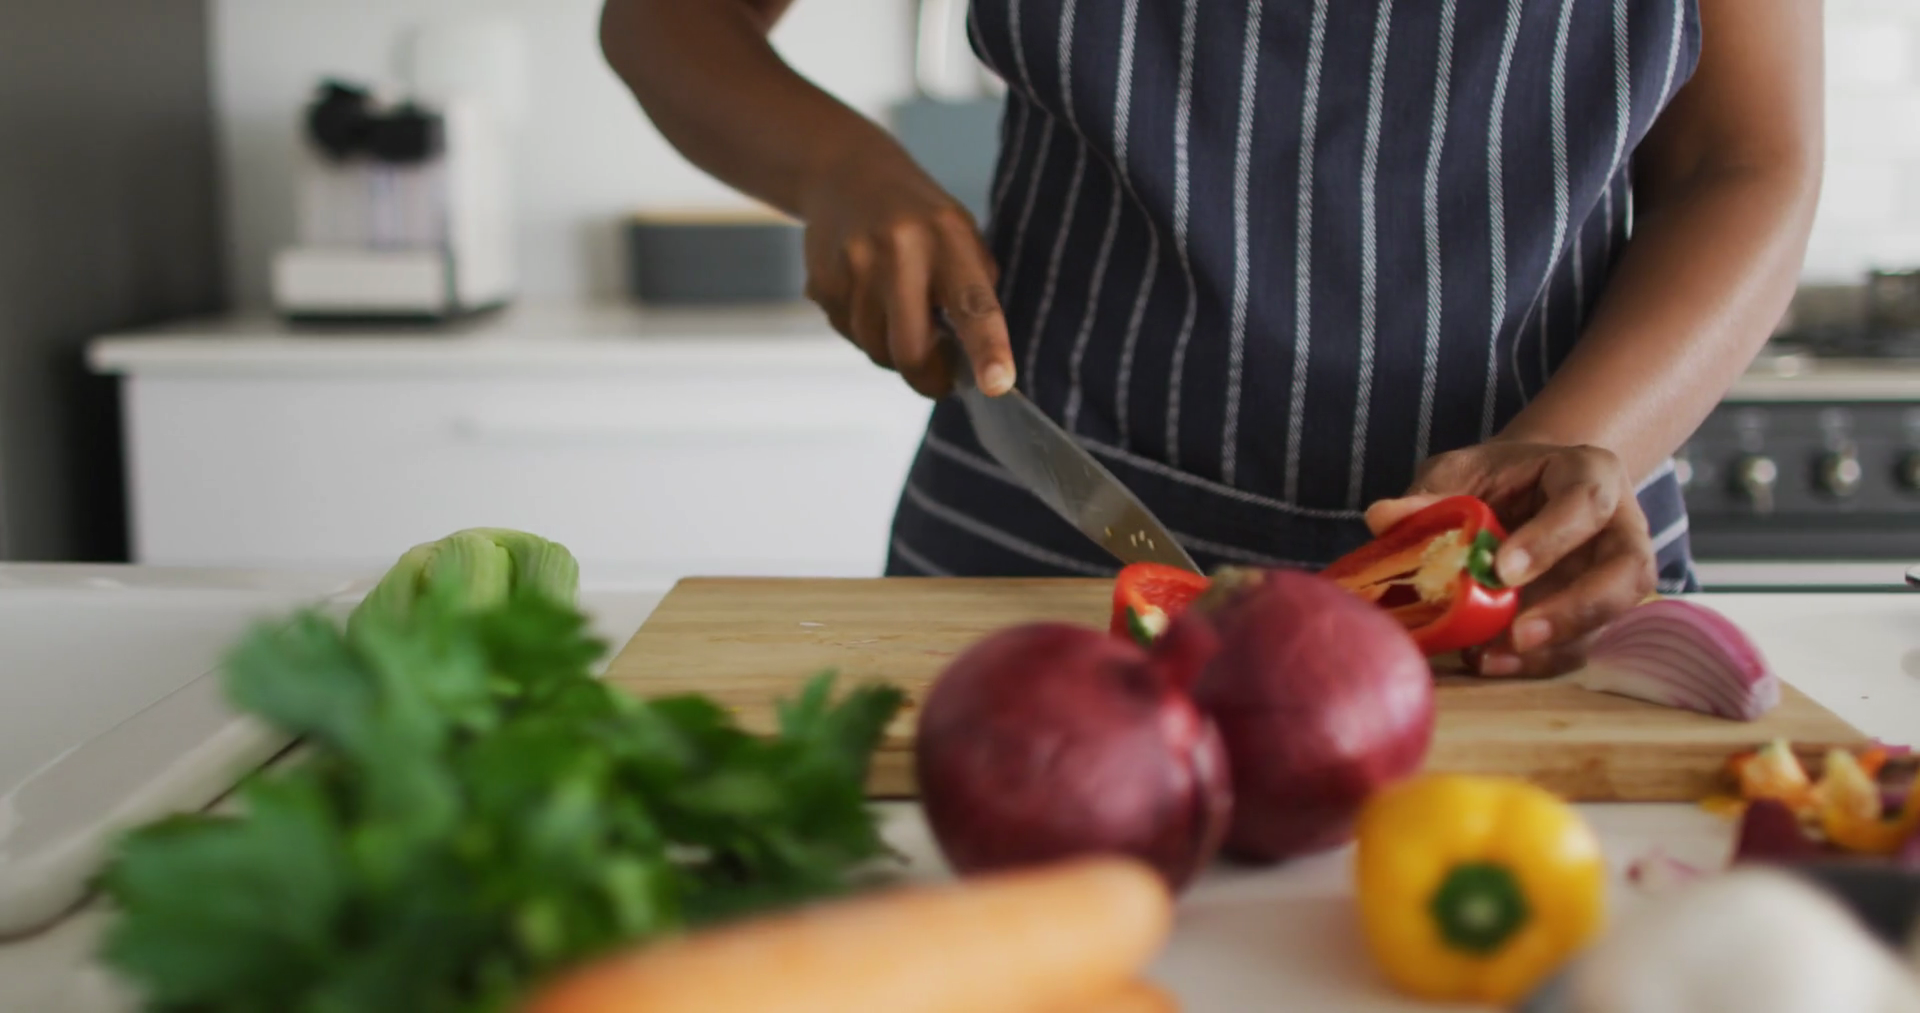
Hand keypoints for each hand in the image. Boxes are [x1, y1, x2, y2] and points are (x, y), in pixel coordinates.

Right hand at [798, 142, 1015, 398]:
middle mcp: (898, 249)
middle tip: (940, 380)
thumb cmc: (919, 217)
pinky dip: (865, 332)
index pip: (973, 302)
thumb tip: (972, 362)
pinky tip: (868, 299)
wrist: (844, 174)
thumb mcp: (960, 235)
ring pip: (876, 349)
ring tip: (899, 316)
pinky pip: (849, 336)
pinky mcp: (822, 281)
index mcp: (947, 236)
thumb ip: (972, 291)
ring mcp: (854, 265)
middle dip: (928, 379)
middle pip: (910, 349)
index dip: (988, 348)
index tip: (998, 384)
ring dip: (893, 351)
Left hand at [1365, 442, 1657, 677]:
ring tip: (1493, 658)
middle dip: (1577, 607)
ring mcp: (1613, 577)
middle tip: (1518, 632)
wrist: (1524, 492)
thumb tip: (1382, 517)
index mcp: (1590, 474)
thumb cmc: (1496, 478)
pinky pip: (1578, 647)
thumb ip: (1431, 493)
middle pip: (1629, 571)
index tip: (1503, 570)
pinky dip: (1535, 662)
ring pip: (1610, 619)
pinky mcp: (1595, 617)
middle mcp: (1619, 528)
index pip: (1586, 502)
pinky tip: (1488, 662)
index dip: (1550, 538)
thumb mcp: (1461, 472)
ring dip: (1555, 647)